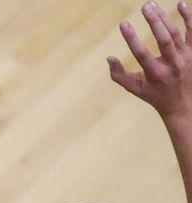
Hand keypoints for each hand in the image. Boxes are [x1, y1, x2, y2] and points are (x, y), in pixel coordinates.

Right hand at [110, 2, 191, 121]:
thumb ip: (119, 75)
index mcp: (155, 74)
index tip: (123, 23)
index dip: (132, 38)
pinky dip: (189, 17)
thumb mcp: (135, 89)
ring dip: (165, 17)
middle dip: (154, 21)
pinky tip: (180, 4)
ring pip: (176, 33)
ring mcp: (186, 57)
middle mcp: (172, 64)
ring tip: (152, 5)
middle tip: (145, 6)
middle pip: (164, 39)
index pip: (141, 53)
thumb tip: (109, 58)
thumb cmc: (155, 94)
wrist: (183, 102)